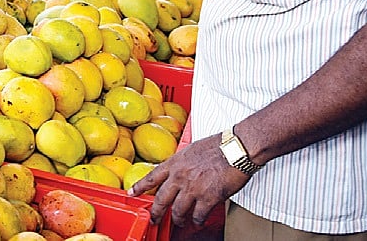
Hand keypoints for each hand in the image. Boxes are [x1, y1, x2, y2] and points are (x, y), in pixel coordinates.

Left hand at [129, 134, 250, 227]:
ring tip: (179, 222)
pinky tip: (198, 220)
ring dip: (178, 219)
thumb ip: (182, 162)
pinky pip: (198, 215)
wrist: (235, 149)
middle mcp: (179, 176)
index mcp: (174, 163)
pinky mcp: (207, 198)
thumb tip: (180, 168)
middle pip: (161, 199)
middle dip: (156, 212)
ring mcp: (192, 188)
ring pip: (178, 211)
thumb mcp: (191, 149)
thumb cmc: (218, 145)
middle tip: (154, 219)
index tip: (132, 193)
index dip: (140, 187)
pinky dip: (197, 220)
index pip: (151, 177)